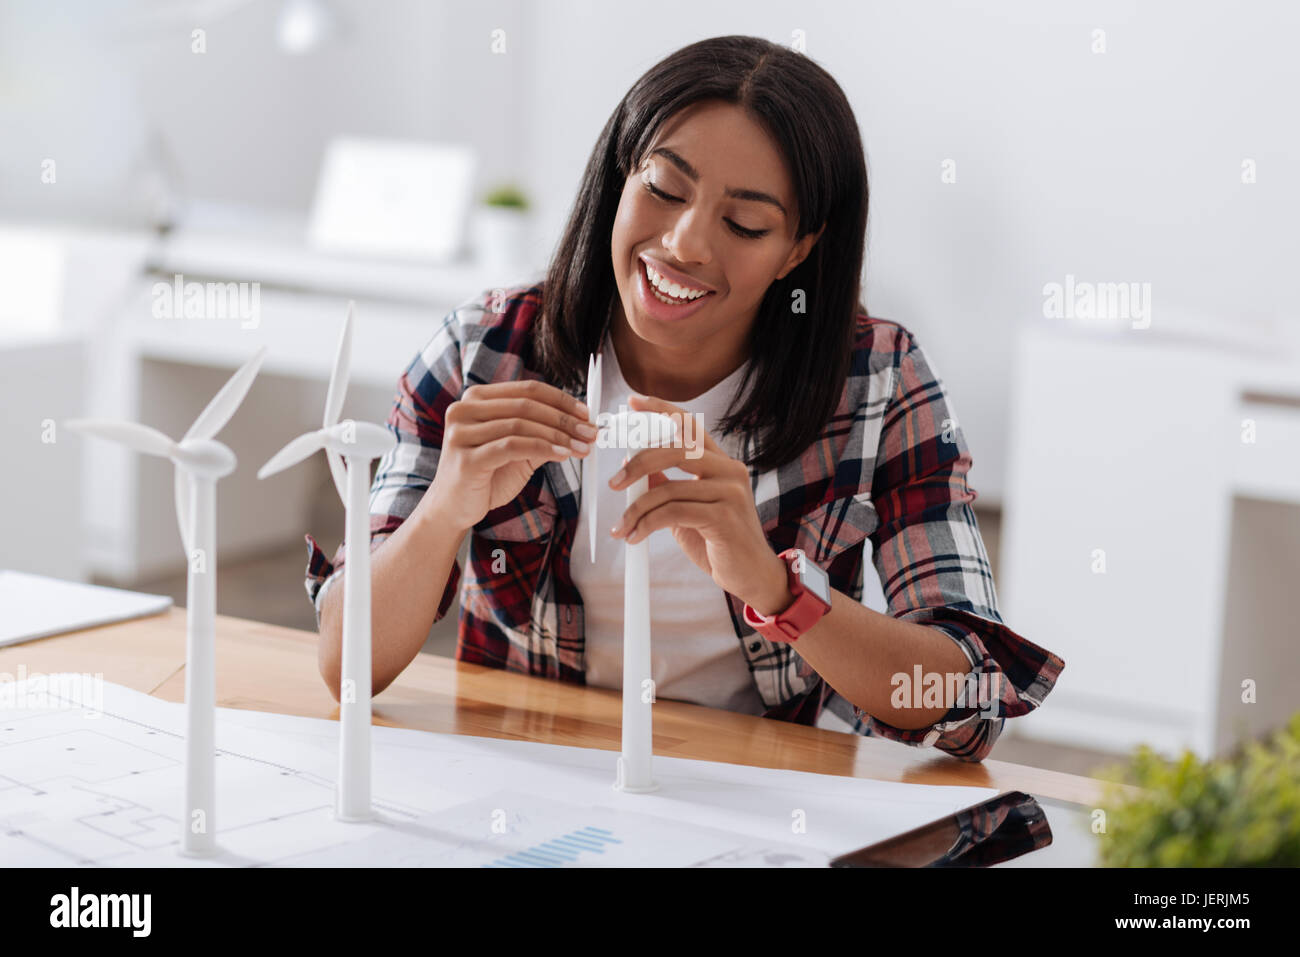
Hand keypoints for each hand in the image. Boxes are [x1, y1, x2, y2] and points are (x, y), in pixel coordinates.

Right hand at [424, 380, 595, 532]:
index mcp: (477, 399)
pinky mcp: (466, 458)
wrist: (452, 509)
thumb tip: (579, 425)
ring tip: (582, 447)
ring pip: (521, 424)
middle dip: (564, 419)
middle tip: (590, 431)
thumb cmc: (485, 478)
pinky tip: (563, 455)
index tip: (587, 413)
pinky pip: (513, 446)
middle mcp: (464, 410)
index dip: (561, 399)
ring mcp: (461, 433)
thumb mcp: (518, 451)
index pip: (527, 390)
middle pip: (526, 405)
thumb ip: (541, 434)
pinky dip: (542, 448)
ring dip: (558, 436)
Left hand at [608, 394, 790, 611]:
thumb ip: (668, 484)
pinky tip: (635, 536)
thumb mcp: (687, 509)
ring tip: (622, 527)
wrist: (751, 576)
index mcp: (721, 463)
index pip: (690, 425)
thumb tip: (635, 464)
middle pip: (675, 449)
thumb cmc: (719, 542)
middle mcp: (730, 471)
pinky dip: (646, 524)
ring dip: (636, 509)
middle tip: (614, 483)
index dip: (661, 409)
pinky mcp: (724, 517)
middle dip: (638, 463)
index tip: (633, 401)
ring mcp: (730, 492)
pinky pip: (672, 512)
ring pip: (668, 487)